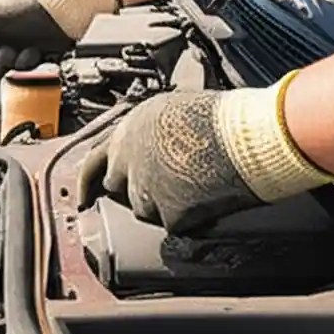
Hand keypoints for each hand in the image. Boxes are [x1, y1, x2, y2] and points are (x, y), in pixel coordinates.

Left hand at [79, 78, 333, 233]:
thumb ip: (150, 132)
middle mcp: (129, 159)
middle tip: (162, 187)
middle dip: (135, 190)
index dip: (89, 180)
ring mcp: (146, 189)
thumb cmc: (224, 118)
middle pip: (118, 188)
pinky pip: (173, 224)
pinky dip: (189, 217)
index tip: (84, 196)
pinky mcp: (168, 214)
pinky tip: (208, 200)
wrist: (249, 138)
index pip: (94, 160)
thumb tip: (148, 145)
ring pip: (145, 209)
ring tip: (196, 186)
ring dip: (165, 203)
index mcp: (128, 130)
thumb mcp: (173, 110)